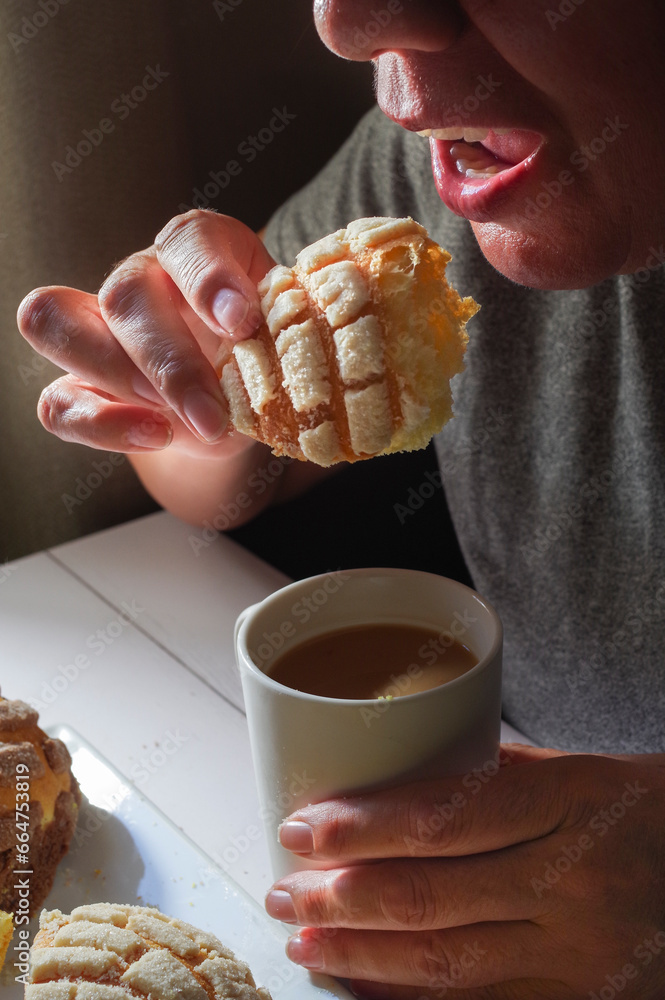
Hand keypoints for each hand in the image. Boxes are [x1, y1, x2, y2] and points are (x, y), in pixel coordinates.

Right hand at [17, 210, 274, 457]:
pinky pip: (57, 403)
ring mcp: (98, 330)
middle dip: (171, 362)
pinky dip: (101, 424)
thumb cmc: (262, 354)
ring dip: (122, 380)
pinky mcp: (79, 388)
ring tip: (180, 423)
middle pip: (125, 296)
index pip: (189, 242)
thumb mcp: (284, 336)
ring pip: (59, 326)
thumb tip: (309, 348)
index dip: (209, 278)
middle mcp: (140, 280)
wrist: (237, 405)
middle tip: (212, 411)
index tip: (242, 322)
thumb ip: (286, 332)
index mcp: (195, 253)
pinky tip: (156, 436)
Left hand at [266, 744, 664, 998]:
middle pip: (432, 898)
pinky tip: (362, 988)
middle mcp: (575, 881)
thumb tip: (387, 793)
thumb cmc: (640, 806)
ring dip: (361, 959)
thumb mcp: (578, 768)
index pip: (442, 818)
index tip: (300, 827)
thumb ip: (490, 780)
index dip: (360, 828)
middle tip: (283, 889)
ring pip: (448, 967)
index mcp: (571, 800)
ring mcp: (583, 955)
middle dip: (341, 898)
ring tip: (303, 940)